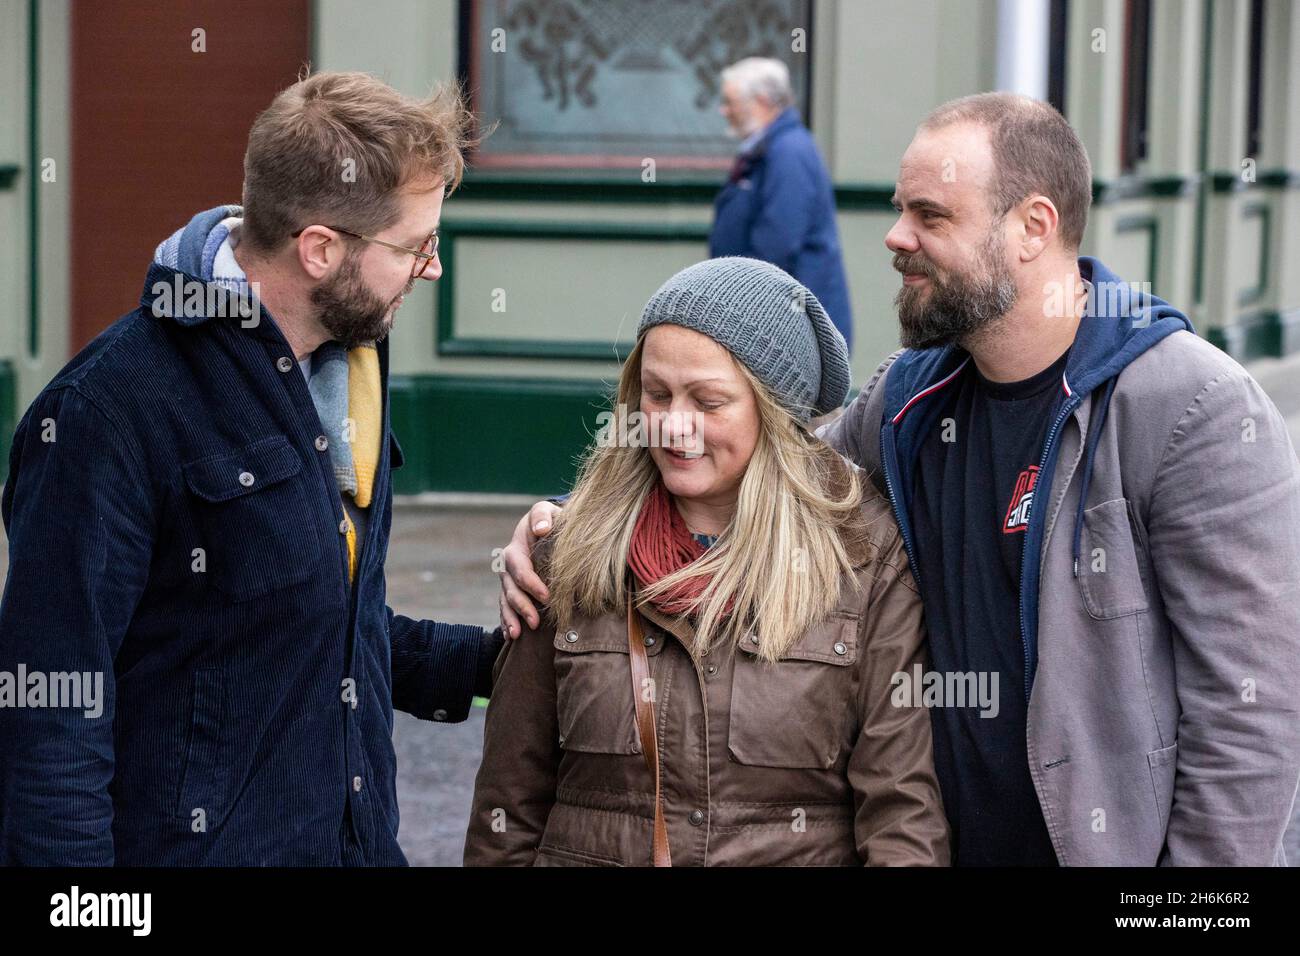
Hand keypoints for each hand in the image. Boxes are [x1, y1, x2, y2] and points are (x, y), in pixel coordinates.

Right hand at [498, 500, 561, 638]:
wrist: (545, 528)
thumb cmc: (548, 520)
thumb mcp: (546, 511)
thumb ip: (543, 516)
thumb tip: (542, 529)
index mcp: (515, 550)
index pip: (520, 570)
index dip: (532, 584)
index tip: (547, 596)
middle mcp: (508, 568)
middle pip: (511, 590)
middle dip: (522, 607)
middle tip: (535, 622)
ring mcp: (508, 582)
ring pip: (506, 602)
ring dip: (511, 619)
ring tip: (516, 635)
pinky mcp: (513, 591)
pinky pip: (506, 608)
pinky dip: (506, 622)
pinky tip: (510, 637)